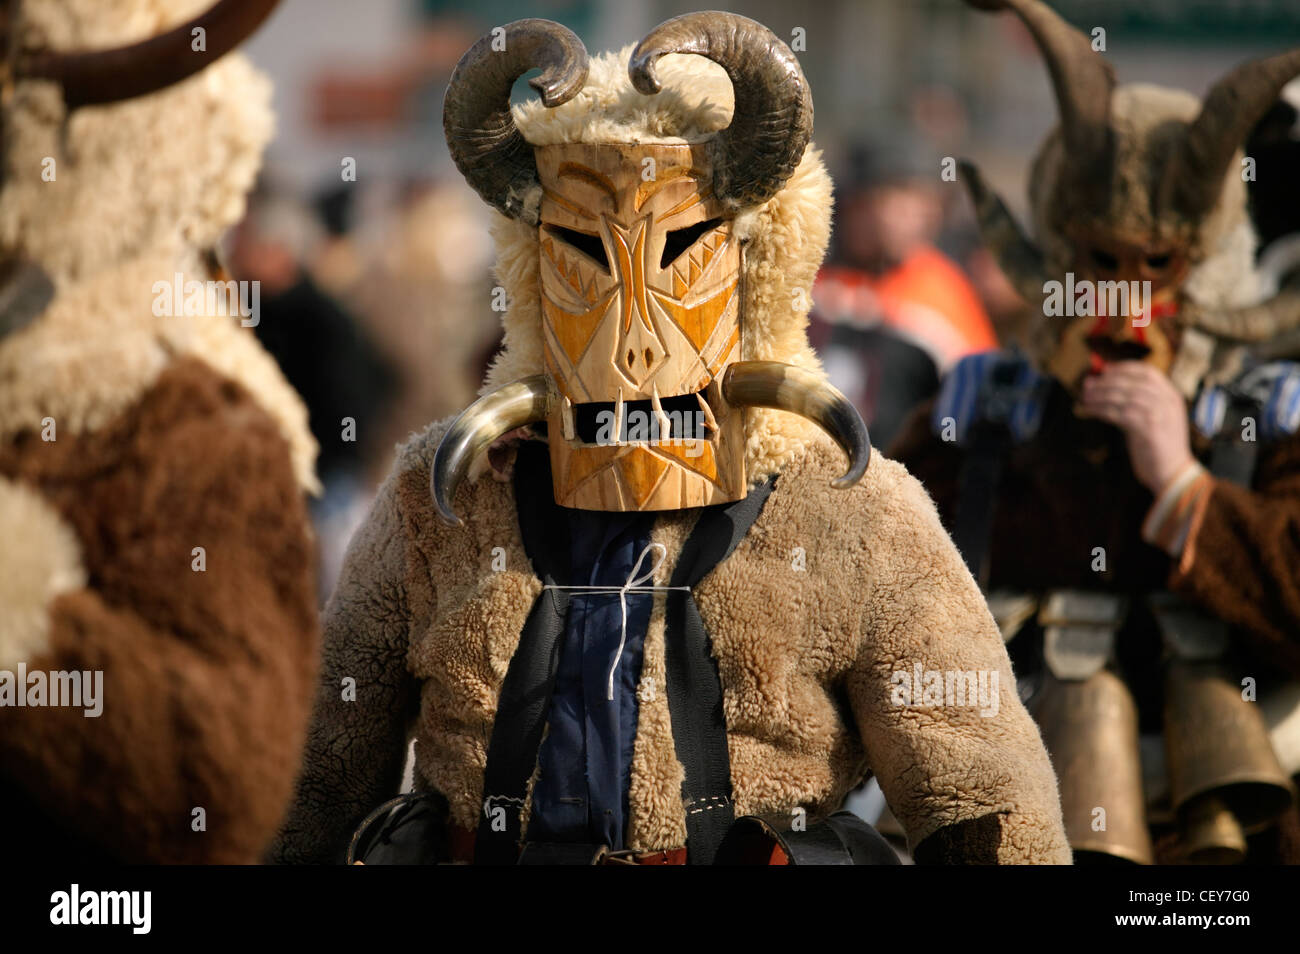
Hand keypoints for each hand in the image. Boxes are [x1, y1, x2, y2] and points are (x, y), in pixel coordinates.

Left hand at [1079, 361, 1194, 493]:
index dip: (1124, 368)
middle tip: (1087, 385)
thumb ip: (1135, 404)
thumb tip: (1105, 390)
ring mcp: (1160, 415)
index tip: (1104, 370)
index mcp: (1171, 396)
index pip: (1148, 372)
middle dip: (1106, 382)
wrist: (1173, 474)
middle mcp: (1167, 402)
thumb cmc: (1157, 448)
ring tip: (1085, 398)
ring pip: (1124, 396)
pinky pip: (1119, 413)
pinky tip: (1090, 411)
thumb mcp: (1152, 419)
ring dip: (1101, 396)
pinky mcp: (1148, 429)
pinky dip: (1102, 410)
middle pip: (1132, 382)